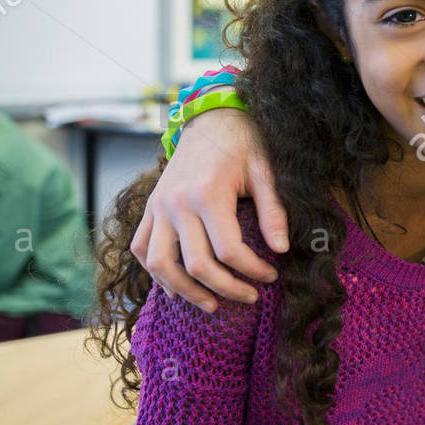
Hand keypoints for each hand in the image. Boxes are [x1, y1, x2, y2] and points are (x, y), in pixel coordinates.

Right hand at [130, 108, 287, 311]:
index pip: (229, 250)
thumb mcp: (265, 171)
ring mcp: (158, 207)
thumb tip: (282, 249)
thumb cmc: (243, 144)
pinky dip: (155, 273)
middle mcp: (177, 204)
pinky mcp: (150, 208)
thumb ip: (272, 210)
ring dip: (185, 292)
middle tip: (251, 297)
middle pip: (196, 265)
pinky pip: (142, 248)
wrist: (209, 119)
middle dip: (227, 288)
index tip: (271, 276)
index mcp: (208, 193)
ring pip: (160, 264)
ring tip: (212, 305)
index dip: (253, 270)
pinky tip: (177, 288)